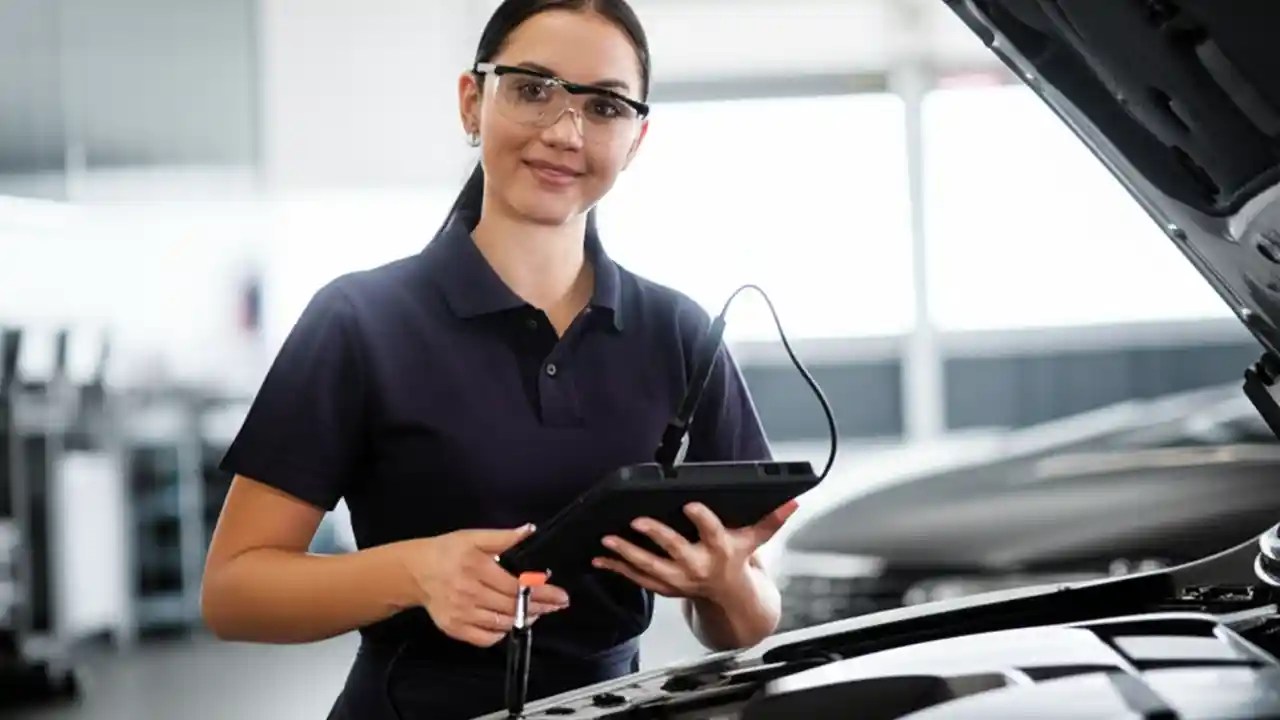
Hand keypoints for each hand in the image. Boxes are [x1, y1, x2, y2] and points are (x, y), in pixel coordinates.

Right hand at [401, 525, 569, 647]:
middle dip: (540, 607)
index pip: (515, 586)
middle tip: (557, 605)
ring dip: (525, 619)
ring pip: (502, 624)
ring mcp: (461, 614)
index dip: (540, 592)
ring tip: (539, 612)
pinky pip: (485, 639)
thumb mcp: (473, 537)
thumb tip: (529, 531)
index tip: (559, 594)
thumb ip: (503, 536)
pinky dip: (503, 633)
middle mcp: (469, 593)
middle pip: (512, 606)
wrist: (414, 571)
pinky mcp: (454, 629)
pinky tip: (513, 623)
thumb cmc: (446, 551)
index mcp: (476, 568)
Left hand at [592, 500, 798, 603]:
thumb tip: (793, 501)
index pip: (711, 530)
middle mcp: (697, 564)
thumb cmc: (737, 560)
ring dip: (627, 553)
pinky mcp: (663, 585)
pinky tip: (601, 558)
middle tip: (637, 521)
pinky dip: (617, 569)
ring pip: (649, 566)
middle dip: (655, 534)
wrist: (728, 597)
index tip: (689, 503)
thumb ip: (772, 519)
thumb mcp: (755, 539)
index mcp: (720, 548)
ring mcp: (678, 578)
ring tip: (608, 540)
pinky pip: (637, 578)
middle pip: (674, 548)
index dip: (700, 517)